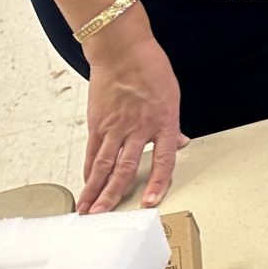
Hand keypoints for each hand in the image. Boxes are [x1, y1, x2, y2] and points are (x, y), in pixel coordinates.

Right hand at [80, 18, 185, 212]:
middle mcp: (139, 128)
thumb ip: (173, 125)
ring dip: (96, 190)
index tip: (151, 202)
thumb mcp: (172, 96)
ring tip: (88, 210)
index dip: (158, 183)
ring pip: (105, 165)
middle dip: (114, 196)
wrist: (122, 50)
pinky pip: (93, 152)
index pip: (163, 159)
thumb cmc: (150, 68)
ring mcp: (116, 127)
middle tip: (105, 218)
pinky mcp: (97, 123)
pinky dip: (90, 170)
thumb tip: (181, 143)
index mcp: (163, 121)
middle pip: (125, 169)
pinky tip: (86, 184)